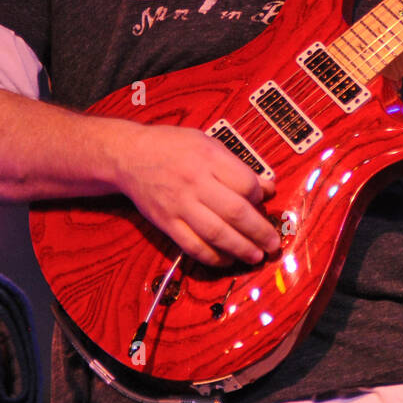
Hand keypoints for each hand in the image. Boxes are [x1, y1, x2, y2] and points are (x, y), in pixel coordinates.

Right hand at [112, 123, 279, 267]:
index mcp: (207, 158)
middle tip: (273, 243)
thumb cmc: (172, 146)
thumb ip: (237, 166)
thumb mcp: (207, 143)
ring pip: (216, 234)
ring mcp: (179, 206)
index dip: (259, 196)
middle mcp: (194, 183)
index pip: (244, 183)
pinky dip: (213, 257)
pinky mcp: (167, 223)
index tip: (263, 201)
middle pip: (234, 212)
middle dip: (259, 231)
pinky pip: (192, 246)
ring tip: (257, 256)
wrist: (129, 156)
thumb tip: (268, 188)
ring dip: (241, 248)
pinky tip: (227, 259)